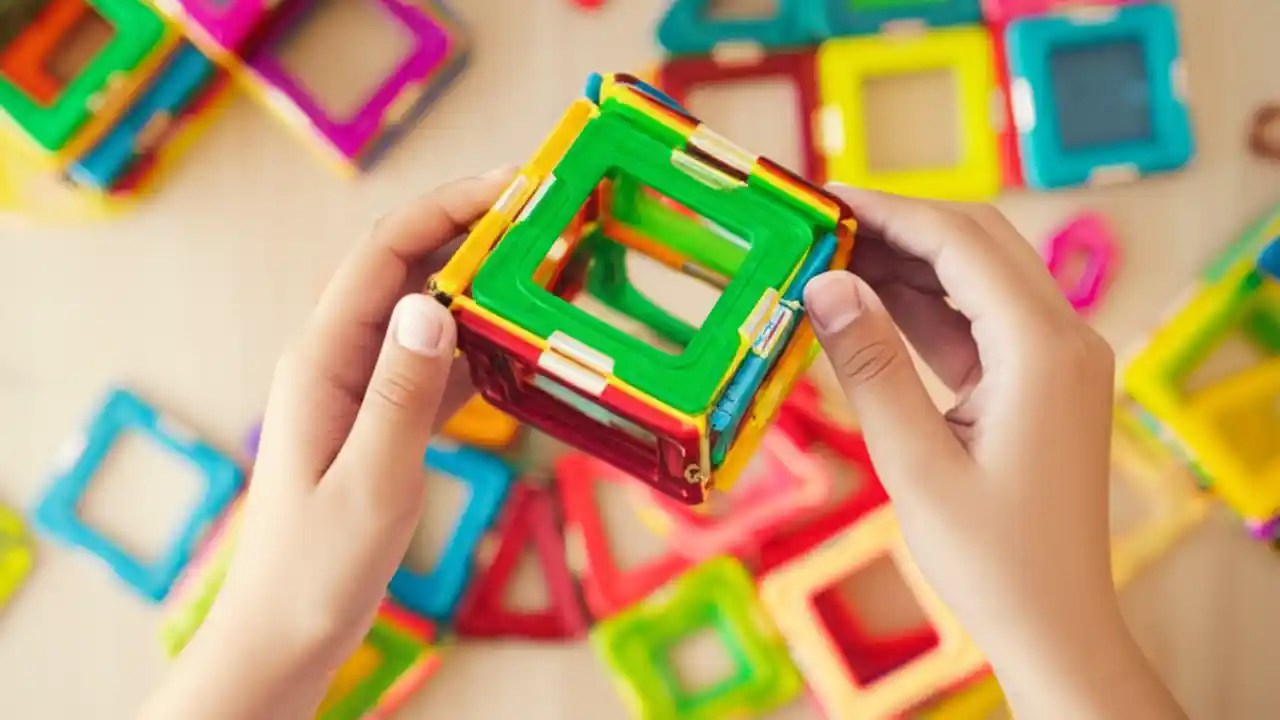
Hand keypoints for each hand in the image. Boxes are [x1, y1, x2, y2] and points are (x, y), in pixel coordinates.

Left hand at [140, 169, 512, 719]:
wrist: (285, 632)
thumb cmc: (317, 566)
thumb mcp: (370, 481)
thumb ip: (402, 393)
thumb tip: (433, 303)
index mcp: (323, 359)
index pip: (386, 252)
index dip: (449, 206)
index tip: (516, 184)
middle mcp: (337, 357)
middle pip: (407, 265)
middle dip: (475, 229)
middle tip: (551, 213)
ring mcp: (359, 385)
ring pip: (426, 308)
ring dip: (484, 282)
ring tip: (550, 266)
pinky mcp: (381, 416)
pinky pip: (434, 358)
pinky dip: (480, 340)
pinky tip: (522, 341)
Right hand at [803, 187, 1184, 718]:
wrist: (1054, 624)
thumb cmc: (990, 558)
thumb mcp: (914, 462)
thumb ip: (870, 364)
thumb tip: (826, 283)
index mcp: (1043, 350)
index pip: (960, 243)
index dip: (889, 211)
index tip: (823, 197)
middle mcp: (1064, 338)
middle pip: (977, 243)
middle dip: (898, 225)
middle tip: (819, 224)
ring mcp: (1057, 358)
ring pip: (978, 276)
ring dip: (909, 262)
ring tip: (830, 259)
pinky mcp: (1041, 381)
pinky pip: (979, 320)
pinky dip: (926, 306)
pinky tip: (869, 305)